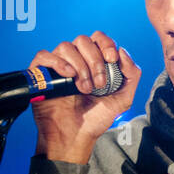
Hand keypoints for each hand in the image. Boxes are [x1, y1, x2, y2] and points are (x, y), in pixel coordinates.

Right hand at [29, 32, 140, 162]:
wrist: (75, 136)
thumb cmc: (96, 118)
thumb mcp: (123, 98)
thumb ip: (132, 74)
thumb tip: (123, 51)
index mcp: (94, 61)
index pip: (99, 38)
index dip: (106, 44)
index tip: (111, 59)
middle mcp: (76, 60)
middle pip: (83, 40)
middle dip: (95, 60)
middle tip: (99, 84)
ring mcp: (58, 66)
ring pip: (65, 46)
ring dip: (80, 66)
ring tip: (84, 88)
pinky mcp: (42, 74)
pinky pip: (44, 55)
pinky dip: (58, 63)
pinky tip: (68, 76)